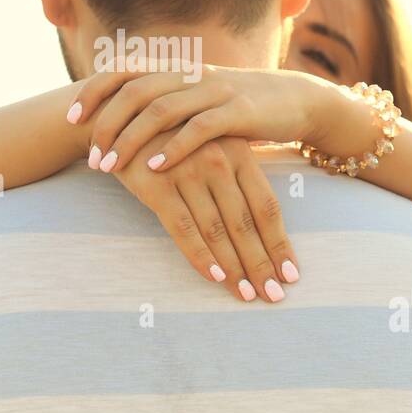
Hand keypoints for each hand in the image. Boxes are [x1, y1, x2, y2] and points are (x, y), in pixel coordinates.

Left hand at [68, 64, 337, 172]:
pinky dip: (173, 148)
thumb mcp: (198, 98)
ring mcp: (215, 91)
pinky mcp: (239, 112)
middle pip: (135, 91)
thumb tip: (120, 115)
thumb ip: (165, 102)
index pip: (125, 71)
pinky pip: (199, 129)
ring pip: (161, 109)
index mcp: (177, 70)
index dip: (94, 91)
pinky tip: (154, 168)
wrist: (296, 100)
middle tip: (90, 154)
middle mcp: (191, 75)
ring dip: (130, 139)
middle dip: (106, 122)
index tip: (69, 117)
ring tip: (109, 166)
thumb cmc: (240, 107)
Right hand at [112, 130, 298, 302]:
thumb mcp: (212, 147)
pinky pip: (183, 227)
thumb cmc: (173, 140)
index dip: (280, 243)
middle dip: (261, 264)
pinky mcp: (157, 183)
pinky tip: (215, 276)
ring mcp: (188, 170)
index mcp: (239, 152)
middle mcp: (218, 160)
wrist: (121, 115)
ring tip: (248, 295)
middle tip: (274, 296)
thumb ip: (235, 177)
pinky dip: (200, 254)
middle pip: (246, 223)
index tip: (290, 274)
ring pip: (217, 229)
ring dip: (235, 267)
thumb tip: (260, 223)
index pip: (267, 206)